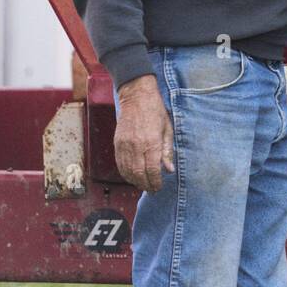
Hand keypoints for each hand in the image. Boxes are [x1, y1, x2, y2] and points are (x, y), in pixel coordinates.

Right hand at [114, 74, 174, 190]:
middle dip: (146, 185)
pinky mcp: (117, 143)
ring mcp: (125, 145)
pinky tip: (131, 176)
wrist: (137, 96)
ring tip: (143, 184)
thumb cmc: (156, 111)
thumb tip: (169, 170)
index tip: (159, 187)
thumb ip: (167, 151)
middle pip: (139, 174)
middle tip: (152, 189)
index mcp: (152, 142)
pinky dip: (125, 173)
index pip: (152, 170)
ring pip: (127, 171)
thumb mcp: (168, 129)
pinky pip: (119, 163)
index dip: (155, 182)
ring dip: (135, 181)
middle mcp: (137, 145)